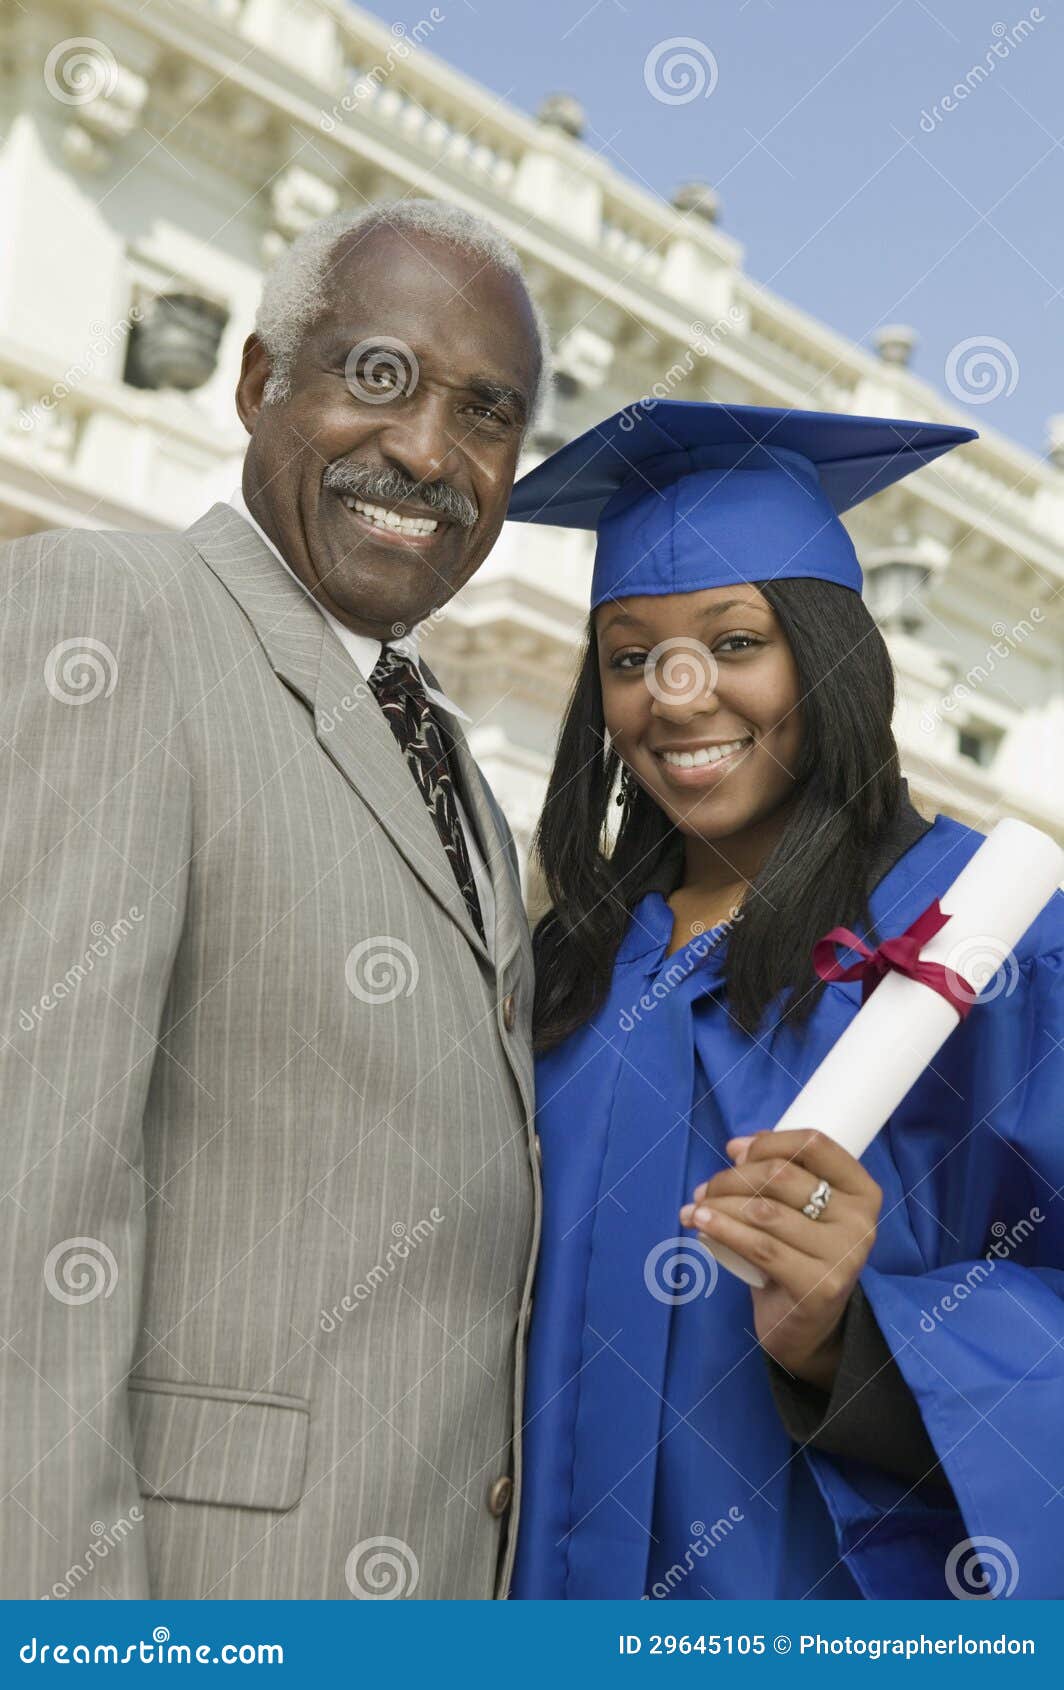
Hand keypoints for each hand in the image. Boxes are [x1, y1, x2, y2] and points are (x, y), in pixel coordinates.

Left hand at [679, 1129, 881, 1390]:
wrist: (806, 1328)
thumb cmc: (797, 1255)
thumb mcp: (798, 1211)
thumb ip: (777, 1174)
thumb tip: (737, 1147)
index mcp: (862, 1192)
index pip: (815, 1144)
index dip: (768, 1142)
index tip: (736, 1152)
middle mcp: (861, 1221)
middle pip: (781, 1175)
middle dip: (731, 1177)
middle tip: (705, 1190)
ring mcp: (844, 1256)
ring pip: (763, 1210)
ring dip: (718, 1203)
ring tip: (694, 1208)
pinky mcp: (819, 1286)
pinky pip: (760, 1247)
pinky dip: (722, 1229)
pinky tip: (699, 1223)